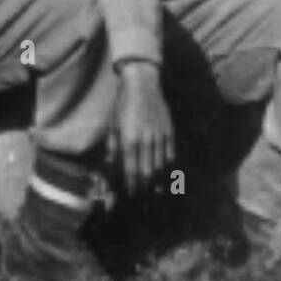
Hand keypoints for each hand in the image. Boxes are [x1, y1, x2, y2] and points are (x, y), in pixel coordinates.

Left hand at [106, 61, 174, 196]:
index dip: (132, 185)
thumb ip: (112, 146)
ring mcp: (159, 137)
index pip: (132, 170)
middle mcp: (145, 140)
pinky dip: (167, 167)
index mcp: (129, 139)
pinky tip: (164, 174)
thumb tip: (111, 164)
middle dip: (145, 187)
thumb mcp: (112, 124)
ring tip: (154, 191)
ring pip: (160, 167)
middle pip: (148, 173)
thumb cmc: (122, 104)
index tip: (131, 194)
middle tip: (142, 196)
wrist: (141, 84)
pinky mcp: (169, 132)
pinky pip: (170, 155)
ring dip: (157, 181)